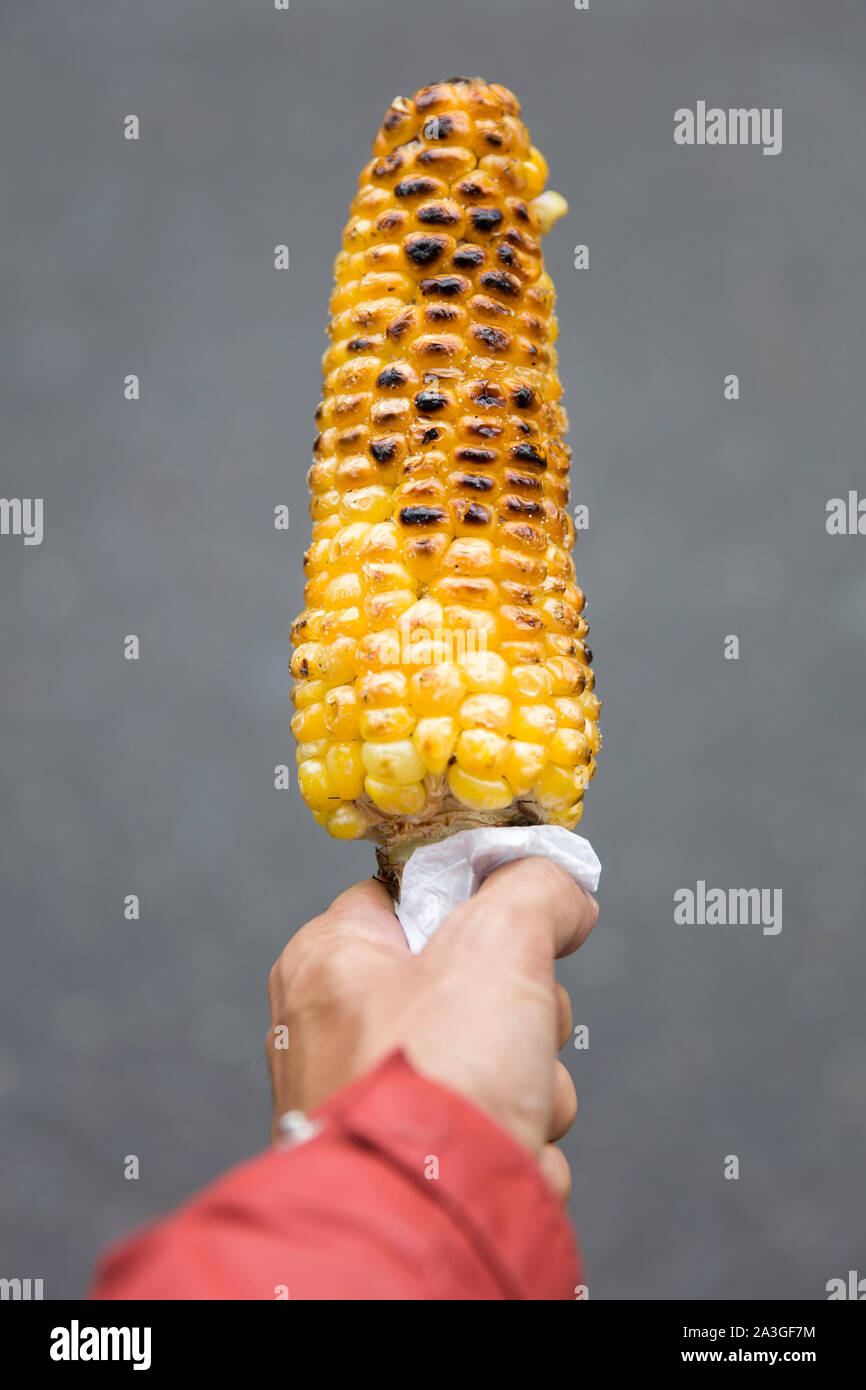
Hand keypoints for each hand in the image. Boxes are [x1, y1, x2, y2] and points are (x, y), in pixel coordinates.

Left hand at [266, 858, 597, 1200]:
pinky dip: (514, 1135)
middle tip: (519, 1023)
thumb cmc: (435, 1085)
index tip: (523, 913)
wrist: (434, 1222)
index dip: (476, 899)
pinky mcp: (415, 1158)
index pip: (409, 892)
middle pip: (469, 976)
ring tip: (509, 1101)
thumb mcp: (497, 943)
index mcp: (330, 961)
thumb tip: (560, 885)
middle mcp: (338, 1027)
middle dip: (521, 1008)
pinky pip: (492, 1121)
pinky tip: (505, 1147)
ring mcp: (376, 1098)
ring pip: (495, 1053)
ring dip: (531, 1079)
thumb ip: (533, 891)